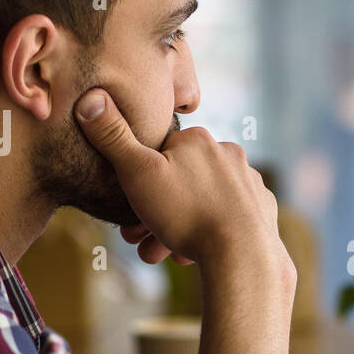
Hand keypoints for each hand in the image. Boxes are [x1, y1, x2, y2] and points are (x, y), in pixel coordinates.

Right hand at [74, 88, 284, 268]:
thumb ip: (113, 137)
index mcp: (199, 140)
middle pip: (179, 184)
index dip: (138, 182)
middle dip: (153, 214)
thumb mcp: (137, 172)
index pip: (159, 154)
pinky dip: (207, 236)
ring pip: (201, 205)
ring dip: (174, 230)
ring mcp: (249, 183)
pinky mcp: (262, 210)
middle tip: (136, 240)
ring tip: (156, 255)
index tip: (126, 210)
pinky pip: (226, 220)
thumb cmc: (186, 212)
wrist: (242, 253)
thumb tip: (91, 97)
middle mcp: (229, 154)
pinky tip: (191, 255)